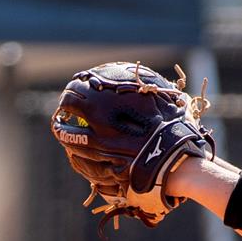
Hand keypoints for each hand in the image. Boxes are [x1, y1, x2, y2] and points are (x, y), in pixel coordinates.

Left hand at [50, 62, 214, 227]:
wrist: (179, 159)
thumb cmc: (173, 125)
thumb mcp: (159, 95)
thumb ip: (140, 82)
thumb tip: (129, 72)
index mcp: (108, 102)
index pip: (76, 90)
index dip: (72, 89)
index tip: (73, 88)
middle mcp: (98, 124)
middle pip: (68, 112)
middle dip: (63, 110)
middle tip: (63, 110)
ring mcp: (101, 149)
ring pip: (69, 139)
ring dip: (63, 132)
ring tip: (62, 130)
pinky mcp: (105, 169)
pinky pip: (81, 161)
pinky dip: (75, 154)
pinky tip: (74, 152)